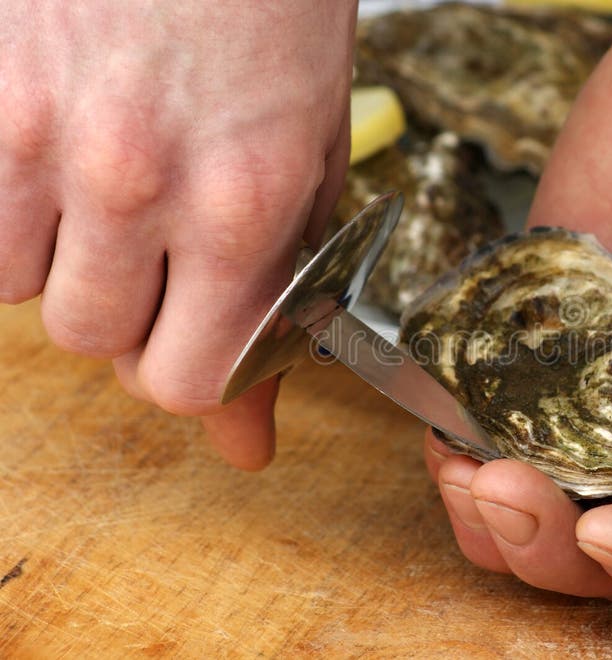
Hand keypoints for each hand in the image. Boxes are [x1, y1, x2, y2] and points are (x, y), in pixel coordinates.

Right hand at [0, 1, 356, 468]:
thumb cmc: (275, 21)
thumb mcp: (314, 162)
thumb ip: (277, 302)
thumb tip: (246, 443)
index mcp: (247, 204)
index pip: (189, 381)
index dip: (192, 375)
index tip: (197, 341)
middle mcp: (141, 180)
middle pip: (92, 342)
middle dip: (129, 315)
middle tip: (156, 250)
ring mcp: (45, 134)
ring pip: (21, 289)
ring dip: (65, 259)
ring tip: (106, 186)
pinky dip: (12, 211)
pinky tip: (57, 157)